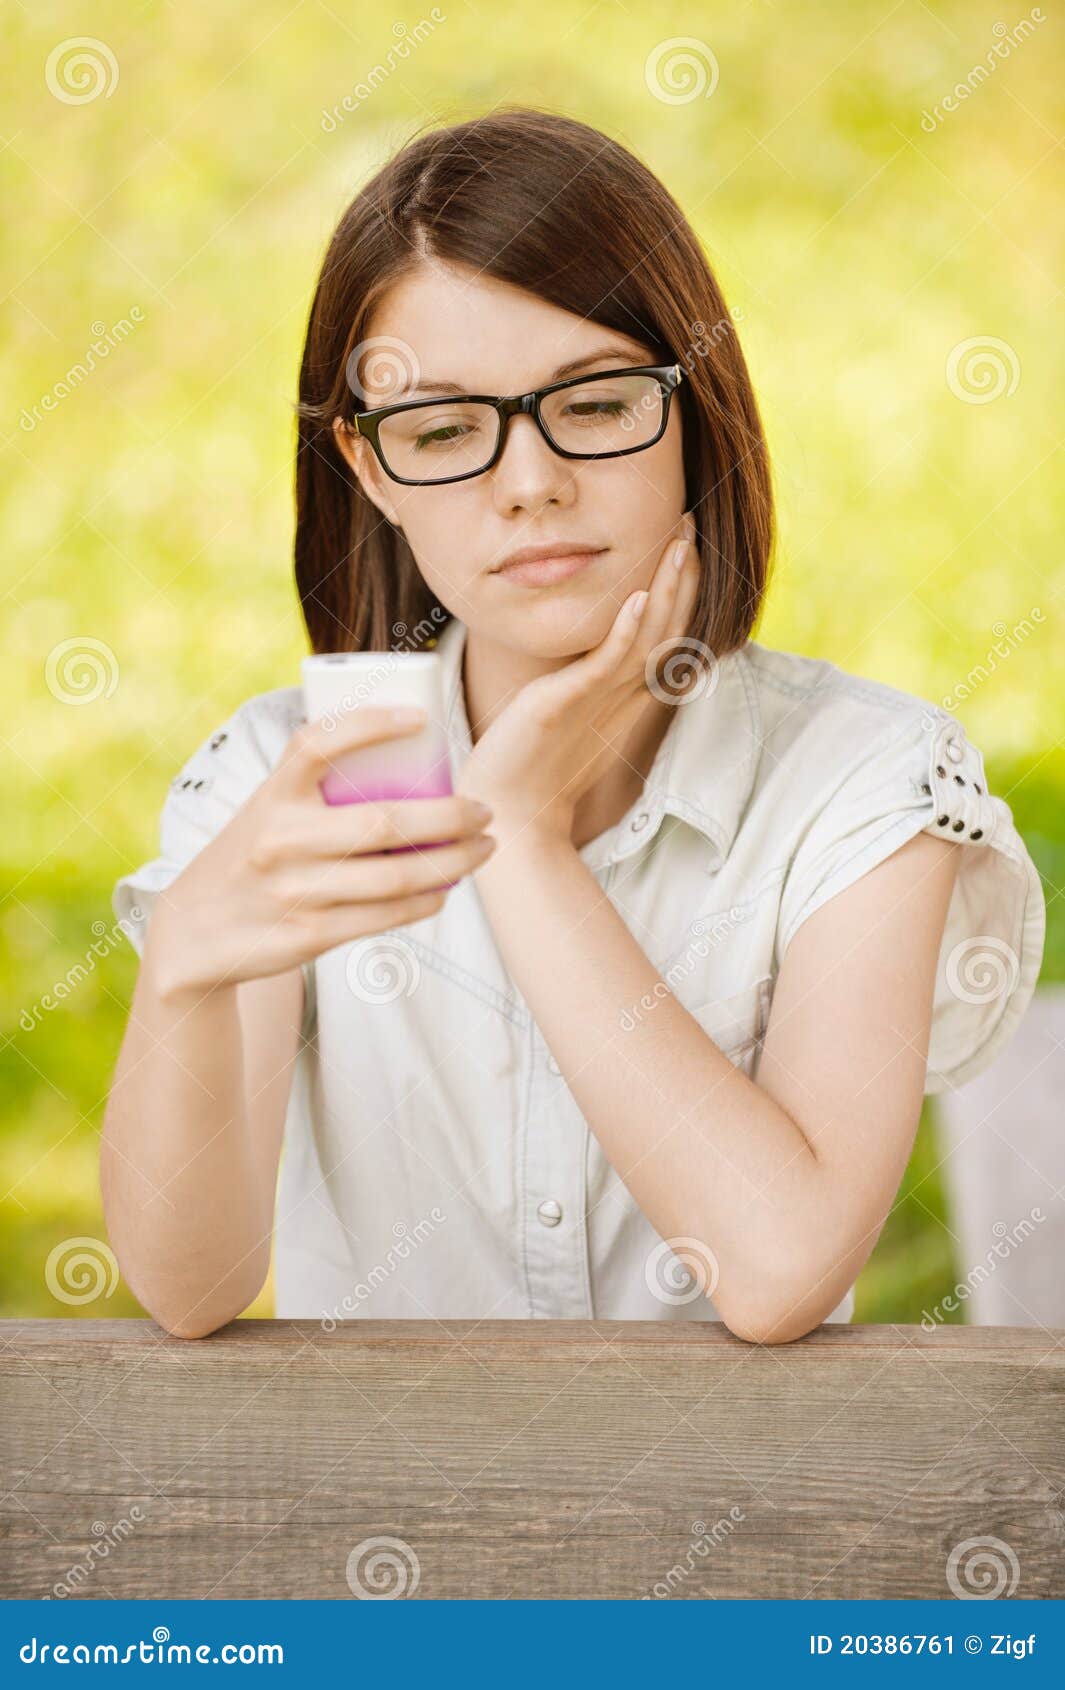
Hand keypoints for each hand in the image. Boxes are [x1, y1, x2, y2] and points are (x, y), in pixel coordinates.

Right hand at [145, 706, 496, 999]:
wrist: (196, 930)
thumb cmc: (254, 856)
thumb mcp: (267, 809)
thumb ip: (319, 788)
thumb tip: (413, 765)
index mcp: (271, 796)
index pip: (317, 744)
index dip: (370, 724)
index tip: (420, 719)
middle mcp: (280, 840)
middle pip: (383, 823)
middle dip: (450, 816)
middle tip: (484, 810)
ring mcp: (294, 891)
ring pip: (395, 877)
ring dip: (453, 862)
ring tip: (483, 848)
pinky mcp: (308, 934)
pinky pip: (384, 916)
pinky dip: (426, 901)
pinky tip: (446, 887)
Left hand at [456, 512, 700, 843]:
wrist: (510, 811)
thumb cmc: (531, 765)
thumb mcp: (565, 708)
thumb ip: (586, 679)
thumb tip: (594, 650)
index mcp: (624, 692)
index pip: (664, 629)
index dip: (679, 585)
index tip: (683, 540)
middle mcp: (622, 694)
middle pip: (667, 625)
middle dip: (681, 573)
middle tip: (689, 523)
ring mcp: (600, 699)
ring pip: (647, 637)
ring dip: (666, 588)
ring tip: (677, 544)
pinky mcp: (569, 704)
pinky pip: (608, 664)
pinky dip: (625, 630)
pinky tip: (639, 596)